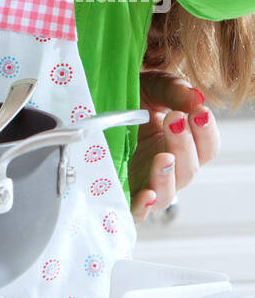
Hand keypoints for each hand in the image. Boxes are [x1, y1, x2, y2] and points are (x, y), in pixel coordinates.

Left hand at [128, 72, 218, 222]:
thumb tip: (197, 99)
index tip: (200, 112)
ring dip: (167, 175)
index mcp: (181, 145)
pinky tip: (147, 195)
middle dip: (185, 145)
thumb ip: (174, 91)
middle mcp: (168, 169)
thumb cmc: (129, 98)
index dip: (207, 132)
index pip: (206, 148)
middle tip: (175, 120)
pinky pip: (136, 210)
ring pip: (167, 193)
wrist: (92, 102)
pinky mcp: (123, 194)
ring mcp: (146, 183)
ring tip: (164, 156)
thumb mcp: (152, 87)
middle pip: (189, 169)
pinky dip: (143, 206)